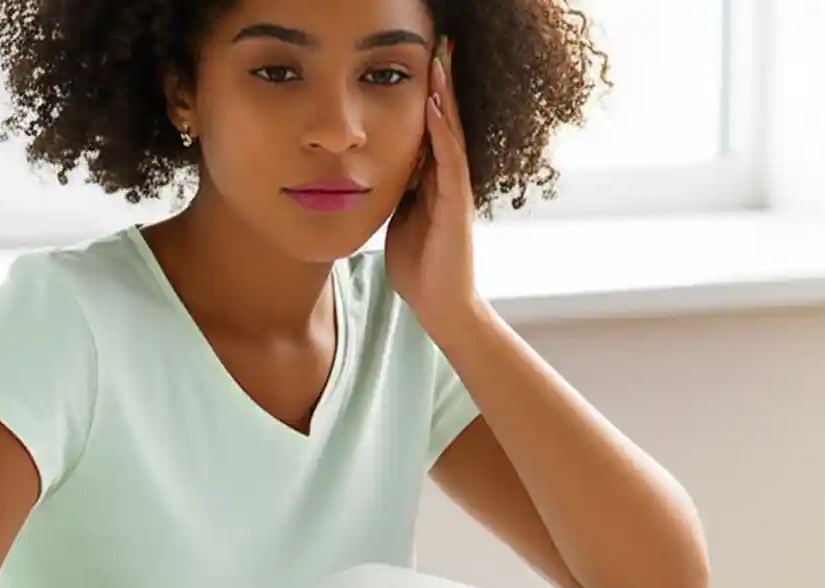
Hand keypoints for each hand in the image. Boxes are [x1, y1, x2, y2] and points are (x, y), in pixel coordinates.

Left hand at [385, 36, 478, 336]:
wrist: (438, 306)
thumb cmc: (417, 268)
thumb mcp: (395, 220)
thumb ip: (391, 195)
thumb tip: (367, 174)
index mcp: (432, 181)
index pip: (429, 129)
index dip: (426, 96)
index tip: (420, 62)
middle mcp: (448, 179)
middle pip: (444, 121)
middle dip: (442, 84)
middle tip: (439, 44)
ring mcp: (455, 190)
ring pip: (450, 132)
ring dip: (444, 96)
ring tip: (439, 61)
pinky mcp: (457, 205)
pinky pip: (450, 160)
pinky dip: (442, 131)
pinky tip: (434, 106)